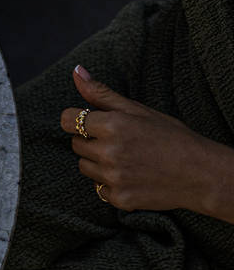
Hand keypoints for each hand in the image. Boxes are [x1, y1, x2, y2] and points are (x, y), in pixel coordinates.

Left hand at [60, 65, 233, 213]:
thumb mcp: (139, 110)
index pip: (67, 120)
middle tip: (121, 142)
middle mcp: (109, 152)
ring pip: (84, 167)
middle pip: (76, 144)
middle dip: (92, 141)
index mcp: (112, 125)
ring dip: (98, 163)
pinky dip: (110, 184)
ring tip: (128, 159)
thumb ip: (102, 93)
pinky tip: (133, 176)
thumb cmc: (172, 137)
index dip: (78, 120)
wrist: (202, 174)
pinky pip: (98, 188)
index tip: (93, 123)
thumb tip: (77, 71)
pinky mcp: (118, 198)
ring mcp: (113, 177)